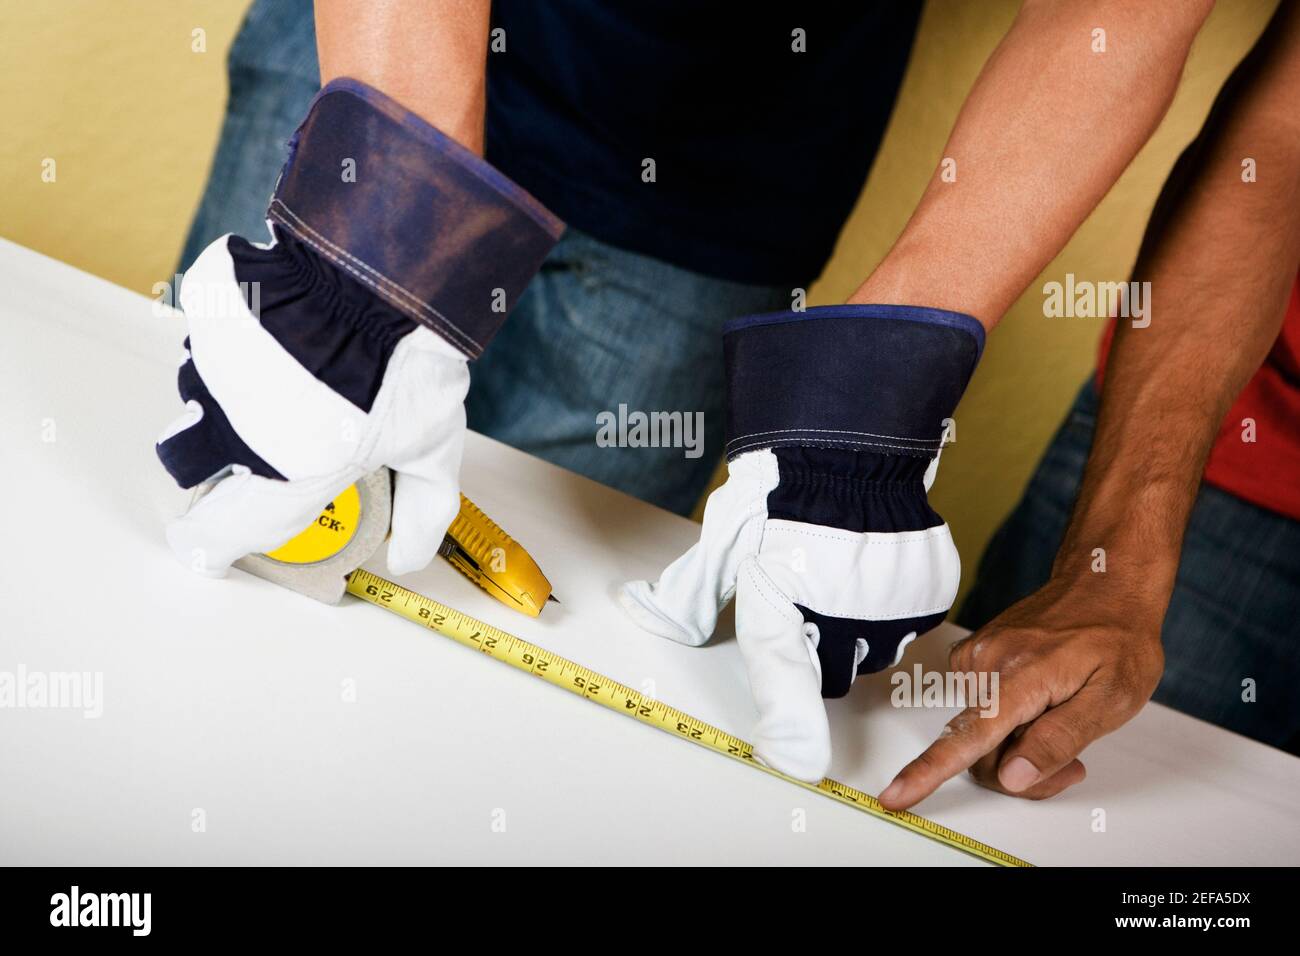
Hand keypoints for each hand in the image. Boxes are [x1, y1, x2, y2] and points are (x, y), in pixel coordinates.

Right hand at [156, 79, 560, 577]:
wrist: (389, 265)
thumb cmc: (411, 362)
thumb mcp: (434, 444)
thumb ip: (423, 509)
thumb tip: (408, 558)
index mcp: (284, 472)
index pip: (222, 529)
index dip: (209, 543)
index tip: (204, 546)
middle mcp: (233, 425)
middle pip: (185, 462)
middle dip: (206, 465)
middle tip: (246, 453)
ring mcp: (213, 364)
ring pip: (196, 394)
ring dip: (226, 397)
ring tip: (282, 377)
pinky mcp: (207, 313)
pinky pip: (206, 337)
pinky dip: (232, 343)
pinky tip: (278, 332)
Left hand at [620, 305, 983, 781]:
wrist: (847, 439)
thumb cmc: (779, 490)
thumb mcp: (721, 543)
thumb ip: (685, 592)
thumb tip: (640, 613)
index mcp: (785, 608)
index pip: (787, 685)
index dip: (791, 729)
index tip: (795, 761)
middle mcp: (843, 616)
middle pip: (833, 672)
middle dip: (818, 649)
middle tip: (807, 596)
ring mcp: (893, 608)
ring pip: (873, 650)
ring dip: (858, 628)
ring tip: (841, 571)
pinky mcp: (928, 596)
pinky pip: (910, 624)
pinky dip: (894, 605)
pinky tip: (874, 565)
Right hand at [878, 575, 1164, 808]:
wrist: (1103, 587)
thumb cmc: (1117, 640)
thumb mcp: (1112, 698)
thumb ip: (1059, 739)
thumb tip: (1012, 775)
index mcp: (1022, 676)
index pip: (969, 734)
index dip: (930, 771)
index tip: (894, 795)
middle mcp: (987, 663)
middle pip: (980, 750)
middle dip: (1021, 772)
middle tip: (1072, 764)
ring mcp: (977, 657)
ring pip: (980, 736)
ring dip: (1017, 747)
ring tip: (1062, 722)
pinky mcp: (973, 657)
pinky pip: (979, 711)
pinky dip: (1007, 722)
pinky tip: (1041, 705)